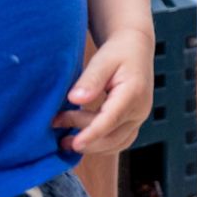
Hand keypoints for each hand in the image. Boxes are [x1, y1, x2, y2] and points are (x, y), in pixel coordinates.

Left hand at [53, 30, 153, 155]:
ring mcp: (138, 118)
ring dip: (90, 146)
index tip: (74, 143)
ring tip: (64, 140)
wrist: (135, 49)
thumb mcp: (103, 60)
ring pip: (115, 143)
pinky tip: (81, 139)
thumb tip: (75, 99)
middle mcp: (140, 110)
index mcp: (133, 93)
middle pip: (111, 136)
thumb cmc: (117, 52)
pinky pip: (118, 142)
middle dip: (84, 138)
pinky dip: (99, 145)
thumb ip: (90, 80)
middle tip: (56, 124)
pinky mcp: (133, 123)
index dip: (92, 134)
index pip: (111, 119)